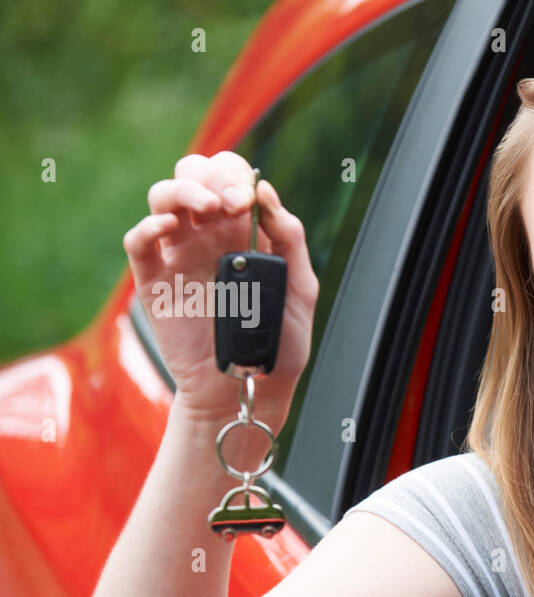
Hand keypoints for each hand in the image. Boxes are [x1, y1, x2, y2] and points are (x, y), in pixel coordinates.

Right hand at [124, 151, 318, 429]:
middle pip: (190, 178)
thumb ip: (290, 240)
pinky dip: (148, 226)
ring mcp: (178, 257)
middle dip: (208, 176)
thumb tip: (266, 193)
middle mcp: (207, 238)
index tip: (247, 198)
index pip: (227, 179)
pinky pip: (138, 242)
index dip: (233, 175)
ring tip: (207, 208)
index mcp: (242, 234)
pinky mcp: (154, 282)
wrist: (250, 388)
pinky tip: (169, 227)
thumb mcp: (300, 289)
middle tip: (229, 203)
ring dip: (181, 191)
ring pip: (162, 199)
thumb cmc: (278, 343)